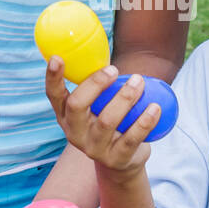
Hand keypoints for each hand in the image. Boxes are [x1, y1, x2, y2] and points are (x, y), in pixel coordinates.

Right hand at [45, 59, 160, 175]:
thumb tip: (103, 46)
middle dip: (95, 84)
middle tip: (114, 69)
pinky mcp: (116, 159)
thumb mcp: (98, 106)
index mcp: (66, 116)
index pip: (54, 96)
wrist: (123, 161)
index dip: (53, 77)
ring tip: (139, 81)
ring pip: (106, 121)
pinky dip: (145, 121)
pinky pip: (131, 138)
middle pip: (77, 106)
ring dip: (125, 98)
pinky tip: (155, 107)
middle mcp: (75, 133)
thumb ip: (98, 84)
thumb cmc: (111, 120)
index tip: (58, 57)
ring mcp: (94, 149)